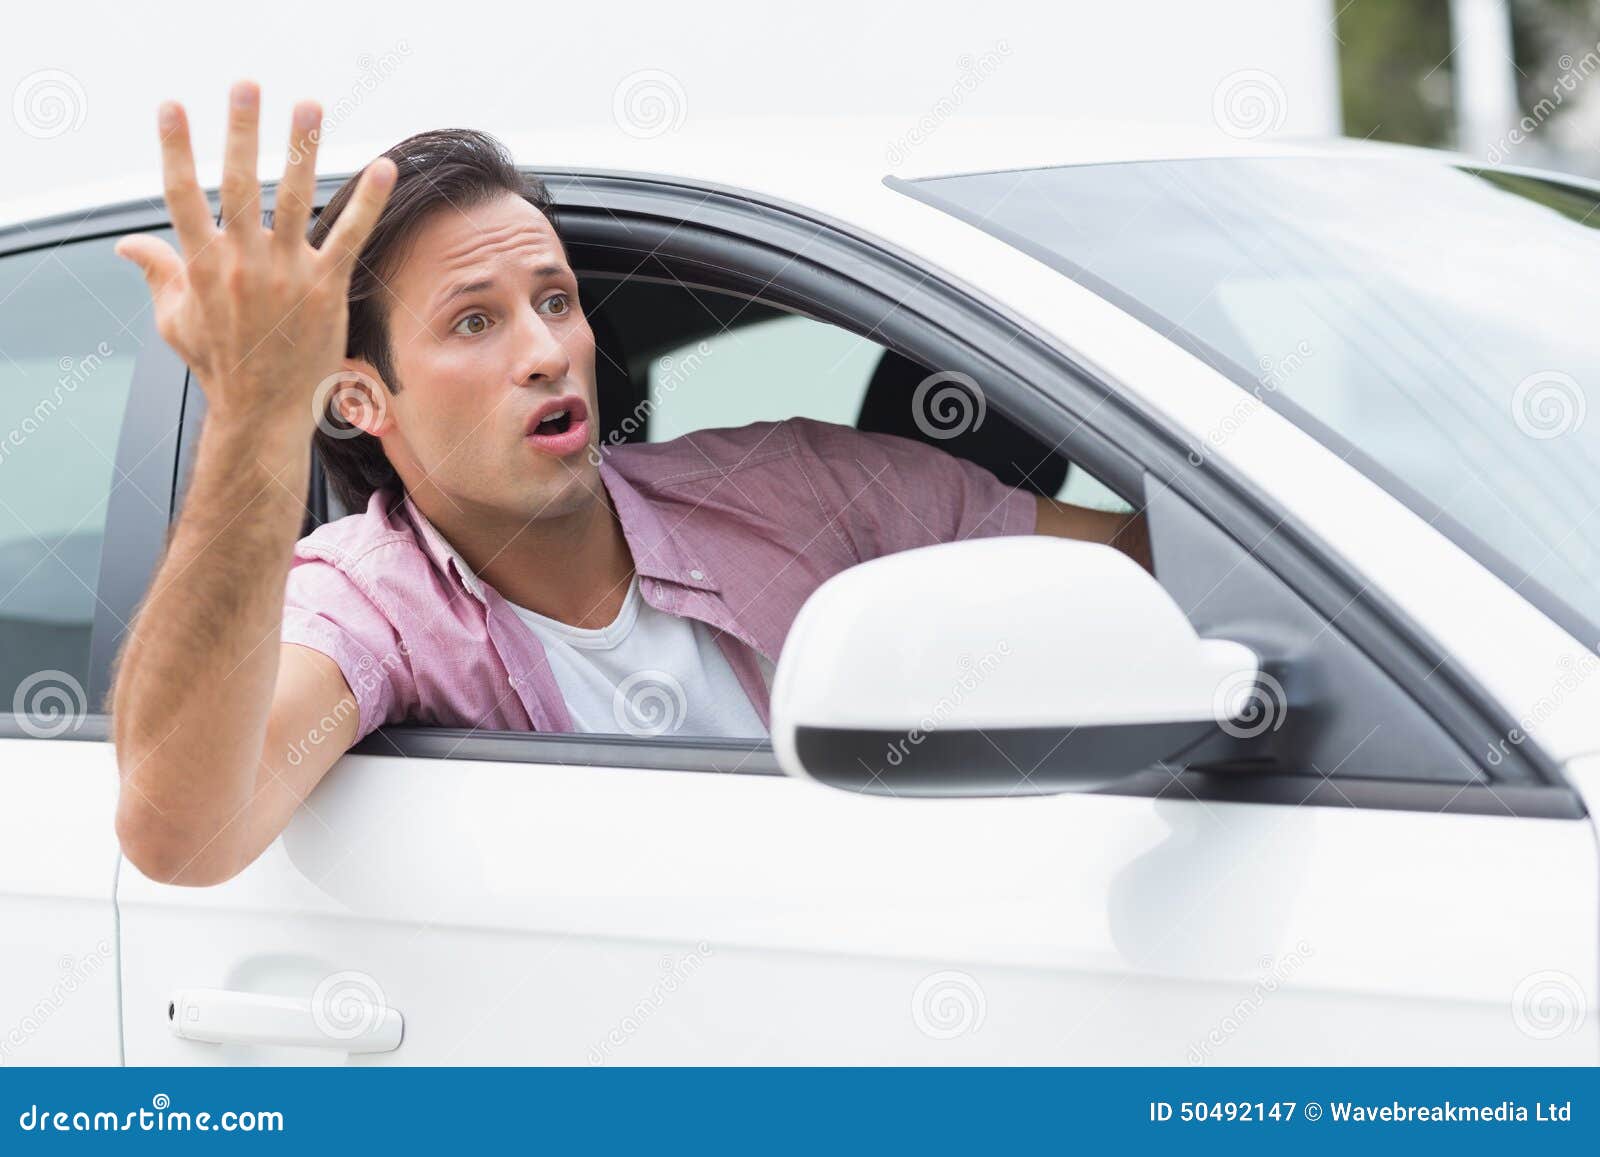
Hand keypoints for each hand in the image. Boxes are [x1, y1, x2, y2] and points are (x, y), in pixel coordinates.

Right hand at [114, 81, 395, 430]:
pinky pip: (350, 236)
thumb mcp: (175, 320)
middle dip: (242, 130)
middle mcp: (243, 263)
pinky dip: (369, 202)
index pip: (181, 195)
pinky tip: (386, 168)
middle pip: (240, 183)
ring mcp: (287, 275)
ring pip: (295, 199)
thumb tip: (126, 246)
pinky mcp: (326, 290)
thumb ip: (157, 274)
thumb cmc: (219, 365)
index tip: (172, 107)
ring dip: (302, 148)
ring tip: (308, 104)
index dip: (175, 149)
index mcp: (202, 265)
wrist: (261, 412)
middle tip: (246, 85)